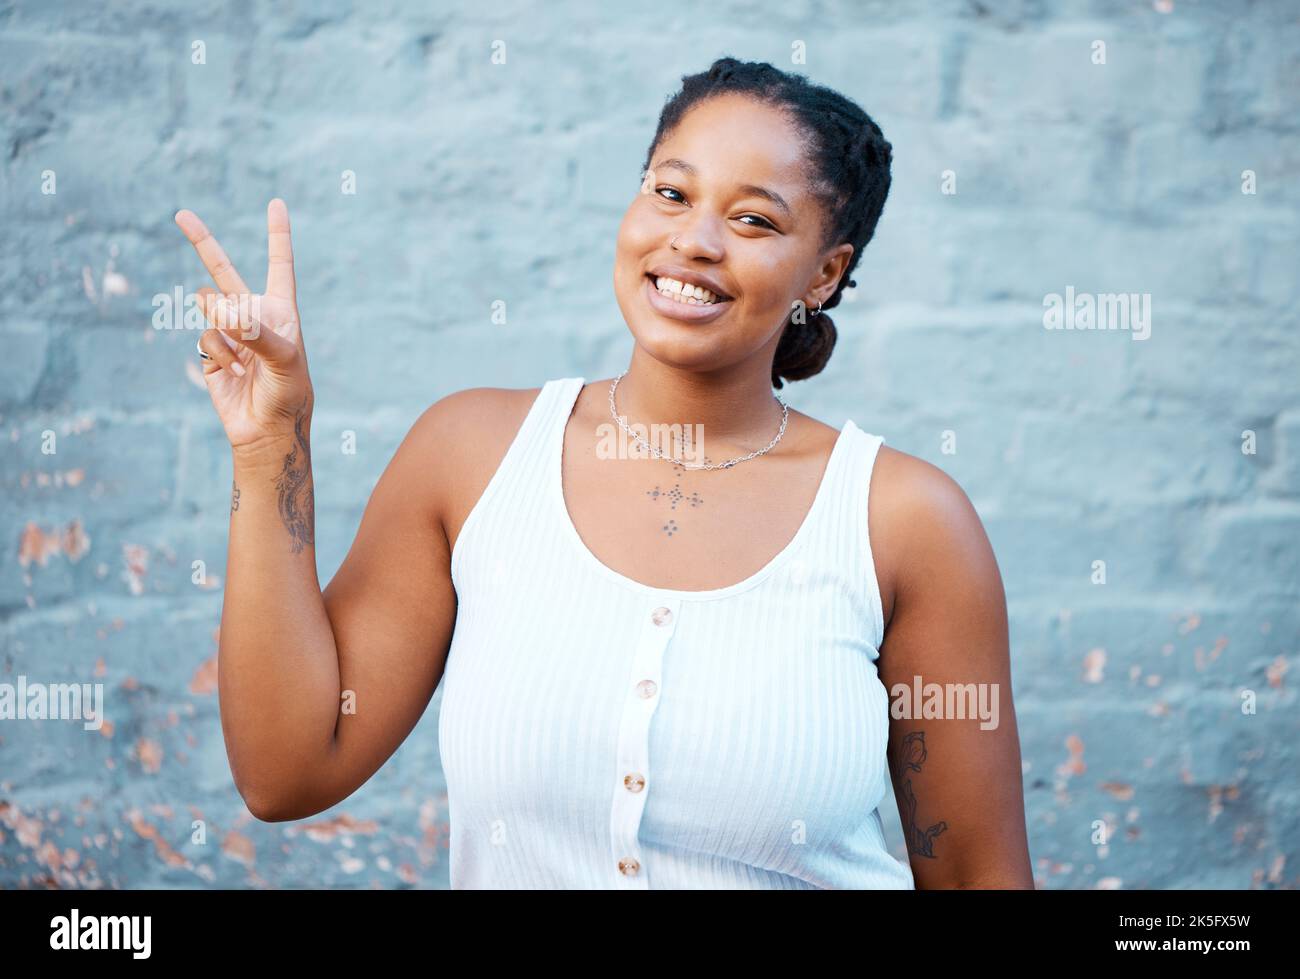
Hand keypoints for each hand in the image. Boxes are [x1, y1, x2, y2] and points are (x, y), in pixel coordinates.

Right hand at [174, 199, 311, 452]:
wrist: (265, 431)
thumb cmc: (287, 395)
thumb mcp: (284, 363)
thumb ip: (255, 332)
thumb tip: (219, 307)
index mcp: (281, 311)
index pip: (279, 265)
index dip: (277, 235)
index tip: (276, 204)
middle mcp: (254, 315)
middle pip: (224, 272)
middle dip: (203, 242)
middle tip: (181, 214)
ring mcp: (229, 332)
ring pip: (211, 310)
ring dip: (225, 333)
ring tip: (243, 362)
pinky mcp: (211, 350)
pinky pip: (205, 338)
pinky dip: (218, 356)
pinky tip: (233, 374)